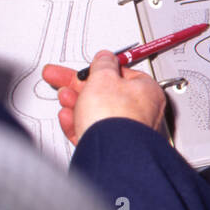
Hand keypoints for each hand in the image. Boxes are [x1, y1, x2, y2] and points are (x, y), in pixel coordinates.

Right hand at [42, 51, 166, 145]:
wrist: (110, 152)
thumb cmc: (115, 116)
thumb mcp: (103, 77)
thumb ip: (102, 64)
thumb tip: (105, 57)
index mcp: (147, 91)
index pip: (121, 74)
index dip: (99, 69)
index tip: (83, 69)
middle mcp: (143, 113)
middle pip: (107, 94)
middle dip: (81, 87)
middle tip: (62, 81)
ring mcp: (129, 133)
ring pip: (99, 114)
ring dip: (77, 104)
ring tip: (64, 98)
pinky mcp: (114, 149)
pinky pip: (95, 132)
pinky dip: (79, 123)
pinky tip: (68, 118)